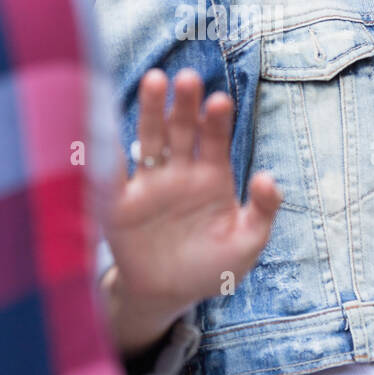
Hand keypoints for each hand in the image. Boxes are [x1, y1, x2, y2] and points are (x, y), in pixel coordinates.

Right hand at [101, 68, 282, 353]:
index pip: (216, 139)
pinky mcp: (120, 201)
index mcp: (212, 176)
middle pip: (183, 129)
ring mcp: (149, 182)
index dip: (217, 120)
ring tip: (155, 81)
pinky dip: (108, 149)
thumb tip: (267, 177)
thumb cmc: (211, 268)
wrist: (167, 296)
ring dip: (152, 111)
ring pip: (151, 138)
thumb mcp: (246, 244)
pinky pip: (113, 172)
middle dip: (185, 105)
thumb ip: (261, 212)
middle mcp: (180, 171)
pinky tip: (106, 124)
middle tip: (188, 78)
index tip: (219, 100)